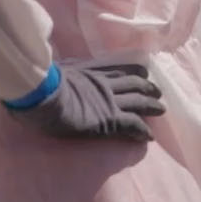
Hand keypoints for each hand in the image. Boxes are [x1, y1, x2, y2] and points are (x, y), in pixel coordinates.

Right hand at [7, 63, 164, 142]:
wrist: (40, 92)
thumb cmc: (39, 81)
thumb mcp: (55, 68)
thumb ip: (62, 67)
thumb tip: (55, 65)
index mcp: (91, 71)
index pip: (119, 70)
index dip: (134, 72)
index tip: (143, 72)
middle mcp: (105, 84)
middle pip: (134, 84)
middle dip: (148, 88)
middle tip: (157, 92)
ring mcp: (109, 101)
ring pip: (139, 102)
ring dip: (152, 106)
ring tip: (161, 109)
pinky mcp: (109, 119)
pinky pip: (132, 124)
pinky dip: (143, 130)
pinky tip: (149, 136)